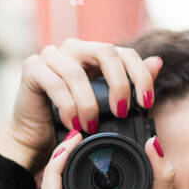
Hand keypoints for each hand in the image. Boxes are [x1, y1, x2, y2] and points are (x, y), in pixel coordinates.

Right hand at [0, 39, 161, 172]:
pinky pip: (54, 83)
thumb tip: (157, 62)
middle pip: (106, 52)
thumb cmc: (70, 124)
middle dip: (119, 84)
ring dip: (88, 102)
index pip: (125, 53)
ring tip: (90, 126)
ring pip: (77, 71)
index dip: (140, 76)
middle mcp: (73, 49)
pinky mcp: (32, 68)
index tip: (146, 104)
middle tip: (121, 113)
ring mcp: (51, 56)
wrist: (34, 140)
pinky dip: (66, 105)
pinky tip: (72, 123)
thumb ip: (129, 85)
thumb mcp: (105, 108)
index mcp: (93, 55)